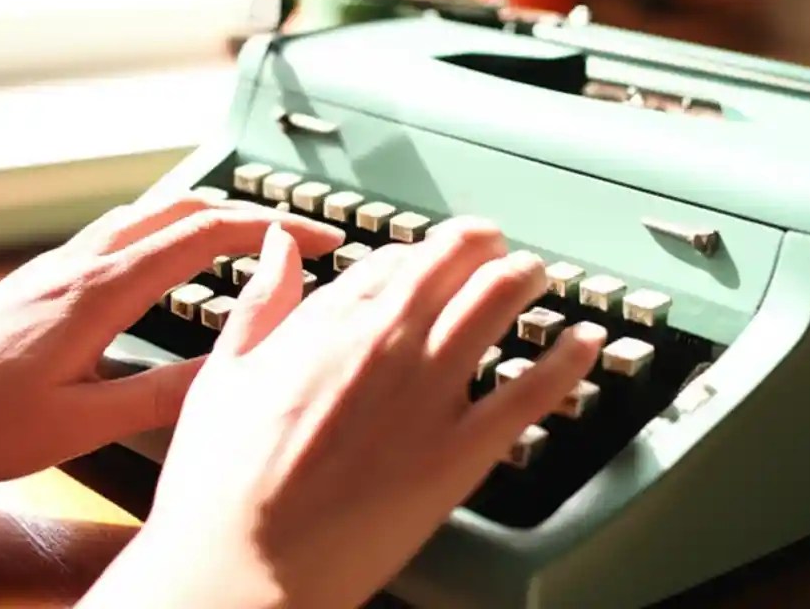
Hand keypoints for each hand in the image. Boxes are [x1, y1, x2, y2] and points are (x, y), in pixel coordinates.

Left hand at [0, 193, 343, 482]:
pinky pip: (121, 230)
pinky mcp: (44, 276)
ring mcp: (61, 263)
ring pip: (149, 212)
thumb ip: (160, 395)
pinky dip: (167, 230)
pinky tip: (168, 261)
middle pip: (182, 207)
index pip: (205, 234)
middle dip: (249, 213)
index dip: (272, 229)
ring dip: (207, 215)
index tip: (319, 236)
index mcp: (102, 290)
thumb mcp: (79, 422)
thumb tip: (232, 373)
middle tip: (297, 233)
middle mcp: (84, 262)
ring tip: (247, 241)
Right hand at [86, 218, 605, 607]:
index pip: (395, 260)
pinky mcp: (463, 449)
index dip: (421, 254)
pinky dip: (567, 358)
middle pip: (456, 263)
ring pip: (498, 304)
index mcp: (329, 321)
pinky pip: (532, 389)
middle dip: (484, 246)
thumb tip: (282, 244)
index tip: (430, 260)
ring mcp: (430, 392)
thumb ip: (261, 302)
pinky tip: (586, 342)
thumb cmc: (223, 484)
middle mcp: (387, 341)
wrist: (247, 565)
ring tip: (540, 275)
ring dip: (525, 278)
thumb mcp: (223, 374)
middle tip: (498, 247)